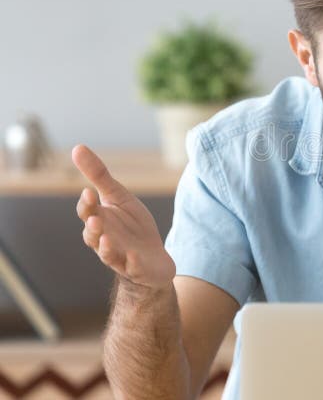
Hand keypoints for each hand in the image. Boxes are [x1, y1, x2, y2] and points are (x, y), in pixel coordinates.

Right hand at [72, 144, 175, 289]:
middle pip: (92, 234)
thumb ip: (99, 175)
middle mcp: (104, 239)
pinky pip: (131, 267)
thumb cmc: (132, 226)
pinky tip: (133, 255)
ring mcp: (119, 256)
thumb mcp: (119, 197)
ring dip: (105, 246)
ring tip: (106, 237)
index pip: (87, 211)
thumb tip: (77, 147)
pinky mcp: (136, 268)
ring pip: (106, 253)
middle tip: (94, 218)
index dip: (87, 203)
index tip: (89, 191)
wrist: (152, 258)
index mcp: (100, 220)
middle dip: (92, 227)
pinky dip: (131, 262)